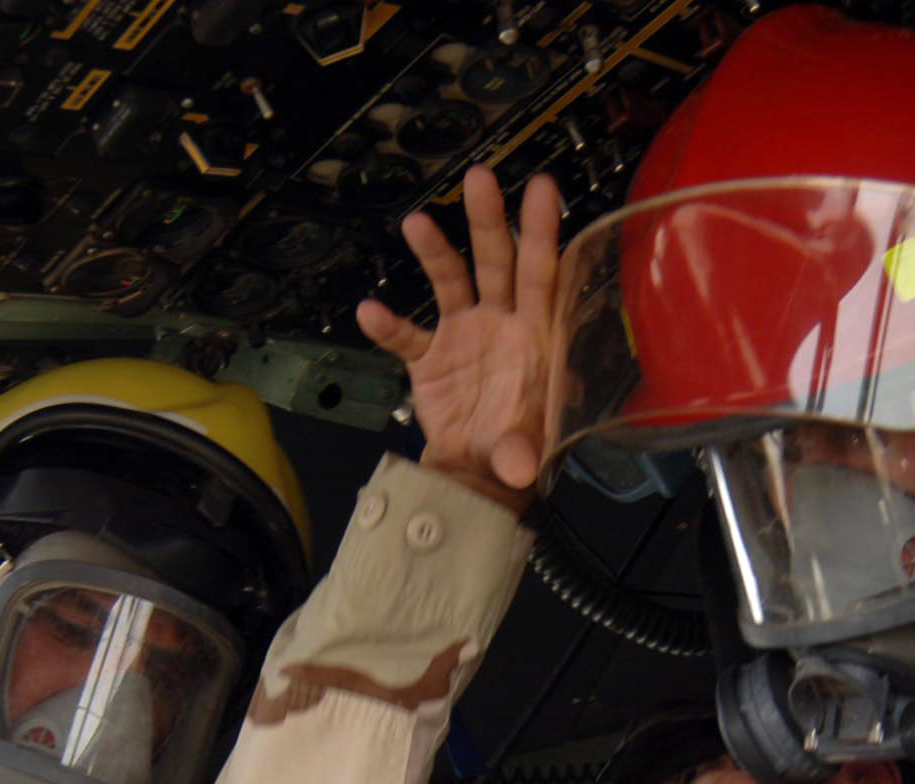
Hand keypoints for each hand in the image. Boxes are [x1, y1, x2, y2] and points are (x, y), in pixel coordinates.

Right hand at [356, 166, 560, 511]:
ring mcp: (463, 335)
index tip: (542, 188)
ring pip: (450, 281)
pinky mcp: (429, 358)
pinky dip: (389, 326)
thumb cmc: (515, 452)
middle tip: (481, 177)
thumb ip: (521, 454)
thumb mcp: (524, 453)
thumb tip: (519, 466)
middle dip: (489, 221)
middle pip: (497, 262)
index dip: (543, 233)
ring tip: (417, 224)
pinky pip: (406, 336)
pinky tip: (371, 313)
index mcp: (537, 337)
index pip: (542, 277)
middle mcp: (502, 325)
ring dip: (435, 252)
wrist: (475, 476)